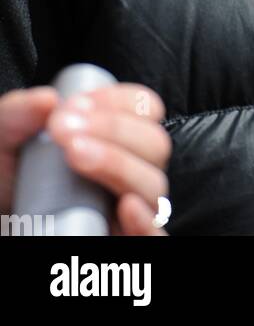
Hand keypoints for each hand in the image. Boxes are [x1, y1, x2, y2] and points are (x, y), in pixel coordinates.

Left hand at [0, 82, 171, 235]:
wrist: (1, 212)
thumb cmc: (12, 175)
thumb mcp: (7, 136)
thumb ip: (19, 113)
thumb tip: (48, 99)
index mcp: (116, 133)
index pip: (145, 108)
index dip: (117, 102)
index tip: (74, 106)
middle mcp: (130, 167)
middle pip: (155, 144)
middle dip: (114, 130)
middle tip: (67, 134)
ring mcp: (127, 206)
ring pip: (153, 185)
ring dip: (120, 165)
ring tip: (76, 157)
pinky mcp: (119, 238)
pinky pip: (155, 236)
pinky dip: (147, 223)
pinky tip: (126, 206)